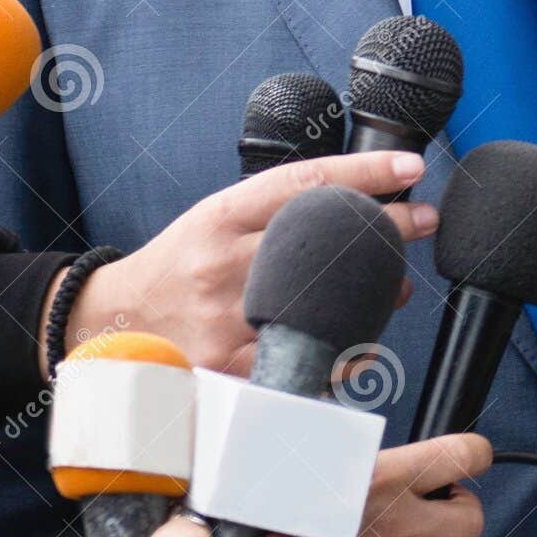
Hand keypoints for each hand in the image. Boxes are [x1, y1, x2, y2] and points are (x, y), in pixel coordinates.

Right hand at [54, 151, 437, 376]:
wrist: (115, 321)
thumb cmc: (181, 266)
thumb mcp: (215, 218)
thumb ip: (273, 209)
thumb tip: (354, 200)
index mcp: (219, 217)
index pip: (302, 184)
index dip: (364, 172)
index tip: (409, 168)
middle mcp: (222, 264)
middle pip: (321, 240)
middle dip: (385, 227)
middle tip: (421, 219)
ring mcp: (224, 319)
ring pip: (320, 302)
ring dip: (373, 292)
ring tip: (396, 284)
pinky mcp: (229, 368)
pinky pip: (305, 359)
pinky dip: (346, 349)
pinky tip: (365, 337)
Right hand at [259, 433, 491, 536]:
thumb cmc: (271, 520)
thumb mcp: (310, 462)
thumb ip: (348, 445)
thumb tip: (354, 421)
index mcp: (385, 478)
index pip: (464, 456)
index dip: (473, 455)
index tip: (467, 461)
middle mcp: (403, 524)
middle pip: (472, 516)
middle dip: (460, 510)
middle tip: (436, 509)